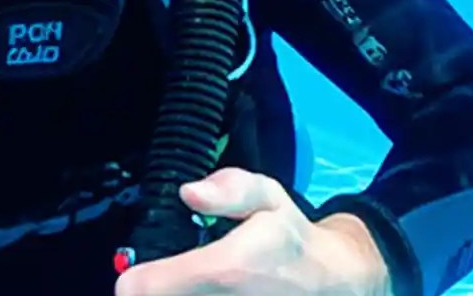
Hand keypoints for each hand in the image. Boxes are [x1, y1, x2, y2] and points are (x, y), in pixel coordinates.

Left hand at [116, 168, 390, 295]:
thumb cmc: (292, 242)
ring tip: (182, 289)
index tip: (140, 272)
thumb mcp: (268, 198)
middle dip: (153, 292)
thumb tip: (188, 193)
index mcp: (225, 271)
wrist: (337, 285)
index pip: (142, 289)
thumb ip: (229, 188)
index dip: (134, 280)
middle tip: (162, 282)